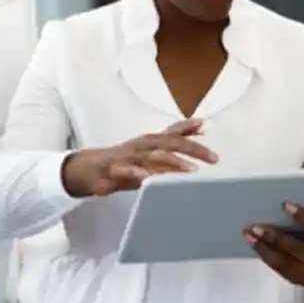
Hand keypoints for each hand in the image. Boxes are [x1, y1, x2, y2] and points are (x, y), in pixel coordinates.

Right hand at [60, 119, 217, 196]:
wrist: (90, 170)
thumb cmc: (124, 162)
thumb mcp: (150, 157)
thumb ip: (170, 153)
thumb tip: (195, 149)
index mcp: (151, 141)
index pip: (173, 131)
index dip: (188, 127)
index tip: (204, 124)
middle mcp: (142, 145)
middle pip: (170, 142)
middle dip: (192, 148)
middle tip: (213, 157)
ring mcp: (130, 156)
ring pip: (154, 155)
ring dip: (173, 161)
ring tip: (191, 169)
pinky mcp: (116, 169)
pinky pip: (129, 171)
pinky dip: (140, 173)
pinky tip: (150, 178)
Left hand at [246, 197, 303, 294]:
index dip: (302, 216)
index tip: (285, 204)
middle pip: (294, 248)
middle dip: (274, 237)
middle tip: (255, 226)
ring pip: (281, 261)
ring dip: (262, 247)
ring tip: (248, 234)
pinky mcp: (295, 279)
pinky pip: (277, 268)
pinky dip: (264, 255)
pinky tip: (253, 244)